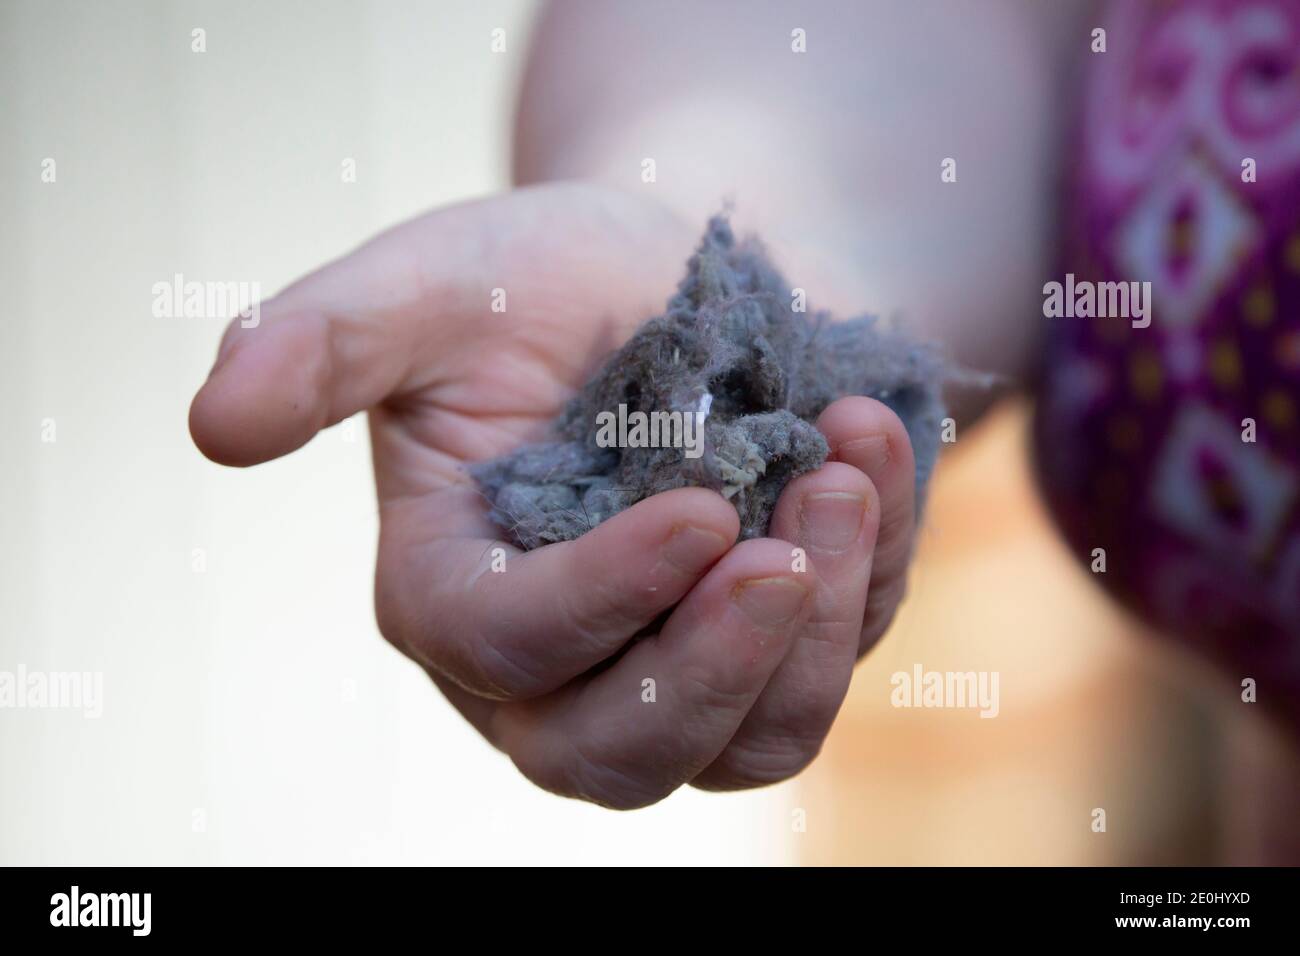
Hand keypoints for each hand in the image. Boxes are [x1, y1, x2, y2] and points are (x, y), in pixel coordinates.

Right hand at [190, 182, 918, 807]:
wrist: (679, 273)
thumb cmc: (543, 278)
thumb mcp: (435, 282)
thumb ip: (325, 340)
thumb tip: (211, 426)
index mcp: (452, 588)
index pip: (505, 646)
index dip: (600, 599)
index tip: (702, 511)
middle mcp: (556, 661)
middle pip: (614, 756)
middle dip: (706, 672)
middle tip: (774, 555)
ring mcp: (667, 664)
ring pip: (739, 747)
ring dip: (808, 638)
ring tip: (839, 477)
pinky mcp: (766, 648)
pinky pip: (824, 670)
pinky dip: (866, 580)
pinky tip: (865, 452)